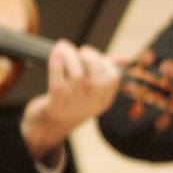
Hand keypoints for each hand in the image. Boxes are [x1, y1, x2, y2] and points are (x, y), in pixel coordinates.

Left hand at [21, 40, 120, 157]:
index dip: (105, 61)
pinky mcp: (56, 106)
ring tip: (63, 48)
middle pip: (98, 78)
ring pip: (77, 76)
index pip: (113, 78)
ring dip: (70, 56)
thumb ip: (105, 71)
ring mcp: (74, 106)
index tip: (94, 56)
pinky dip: (56, 65)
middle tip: (80, 52)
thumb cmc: (71, 99)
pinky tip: (56, 54)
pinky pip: (58, 84)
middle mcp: (91, 105)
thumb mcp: (91, 88)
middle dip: (90, 56)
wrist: (49, 124)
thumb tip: (123, 59)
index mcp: (103, 100)